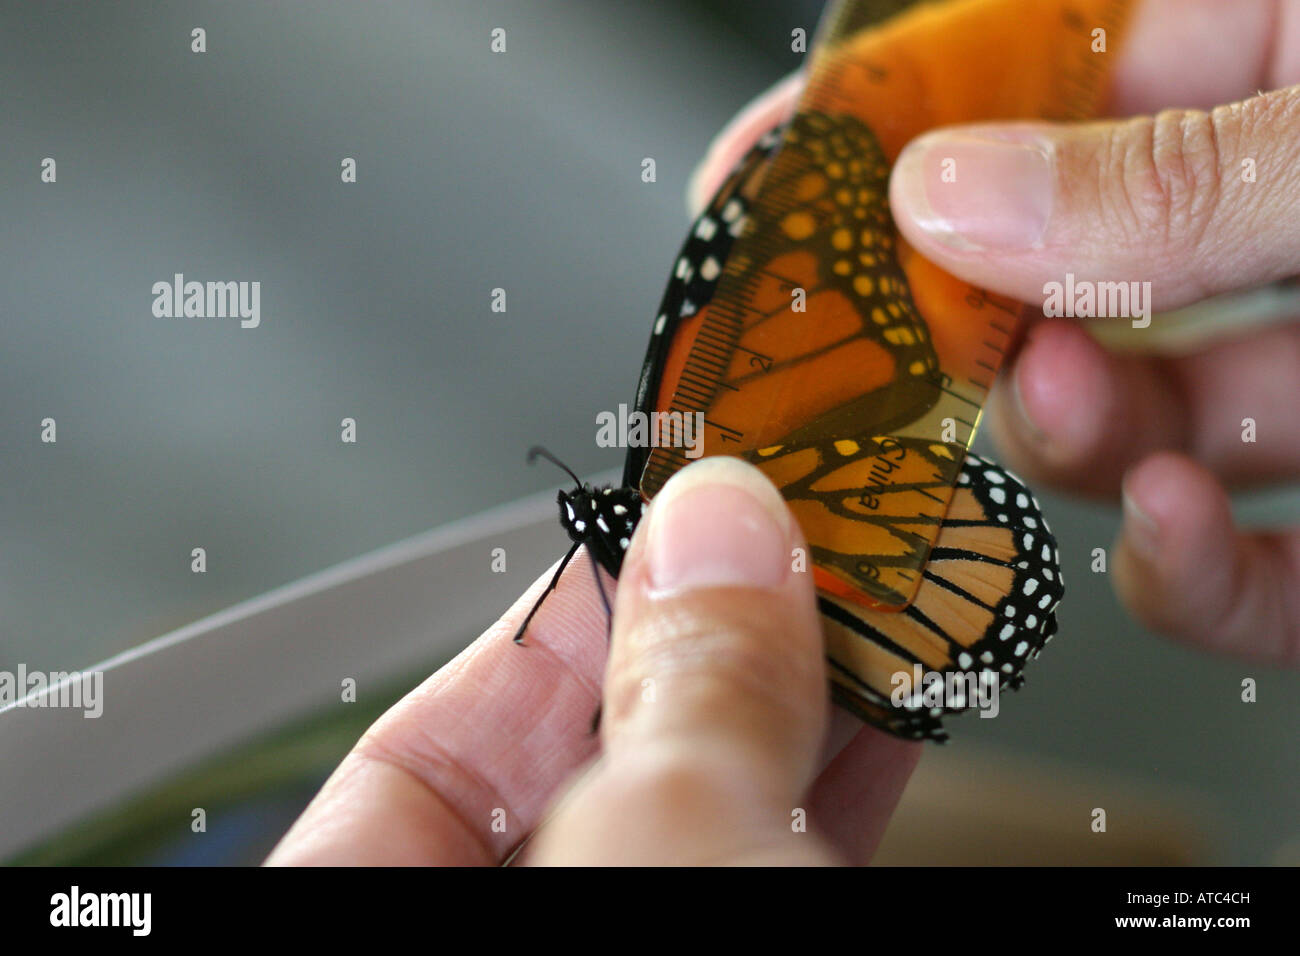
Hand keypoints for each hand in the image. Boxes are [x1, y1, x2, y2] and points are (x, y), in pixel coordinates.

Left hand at [268, 457, 917, 864]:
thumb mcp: (656, 857)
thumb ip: (678, 697)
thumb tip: (717, 535)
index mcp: (374, 925)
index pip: (419, 749)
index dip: (541, 621)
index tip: (656, 535)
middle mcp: (502, 923)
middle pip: (584, 769)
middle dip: (702, 645)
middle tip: (793, 541)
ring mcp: (614, 946)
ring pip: (697, 816)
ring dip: (795, 707)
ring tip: (872, 602)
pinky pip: (773, 865)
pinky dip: (834, 792)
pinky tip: (894, 713)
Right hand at [690, 0, 1298, 665]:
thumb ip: (1167, 175)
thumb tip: (951, 196)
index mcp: (1277, 62)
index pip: (1036, 81)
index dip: (889, 123)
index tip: (764, 178)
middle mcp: (1283, 229)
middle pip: (1061, 282)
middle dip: (971, 323)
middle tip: (903, 340)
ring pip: (1136, 434)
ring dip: (1071, 439)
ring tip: (1061, 400)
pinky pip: (1257, 574)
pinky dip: (1191, 578)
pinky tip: (1174, 530)